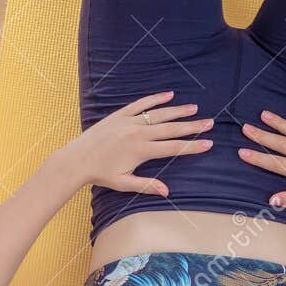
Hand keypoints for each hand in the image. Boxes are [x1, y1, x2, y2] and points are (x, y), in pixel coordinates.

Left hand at [56, 92, 213, 196]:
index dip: (192, 146)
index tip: (208, 143)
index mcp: (141, 151)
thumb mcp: (123, 183)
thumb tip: (167, 191)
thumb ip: (146, 185)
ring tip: (194, 109)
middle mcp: (138, 133)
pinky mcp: (120, 115)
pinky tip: (169, 95)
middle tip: (209, 123)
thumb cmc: (100, 174)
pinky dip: (155, 99)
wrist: (77, 159)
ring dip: (178, 111)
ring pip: (159, 114)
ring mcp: (129, 122)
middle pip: (171, 129)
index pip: (173, 148)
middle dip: (192, 126)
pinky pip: (141, 104)